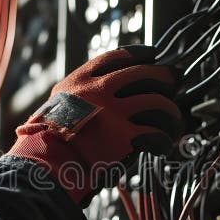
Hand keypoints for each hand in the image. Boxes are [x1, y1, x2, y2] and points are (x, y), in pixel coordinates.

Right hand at [8, 45, 182, 204]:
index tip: (153, 55)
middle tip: (174, 82)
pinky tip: (164, 145)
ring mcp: (113, 113)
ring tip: (174, 121)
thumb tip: (102, 95)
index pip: (117, 57)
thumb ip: (78, 97)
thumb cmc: (46, 141)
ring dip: (171, 112)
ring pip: (157, 103)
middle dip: (165, 77)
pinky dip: (165, 140)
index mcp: (80, 81)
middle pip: (144, 74)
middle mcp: (99, 91)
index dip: (140, 54)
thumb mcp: (55, 106)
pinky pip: (157, 133)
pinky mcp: (125, 137)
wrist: (44, 165)